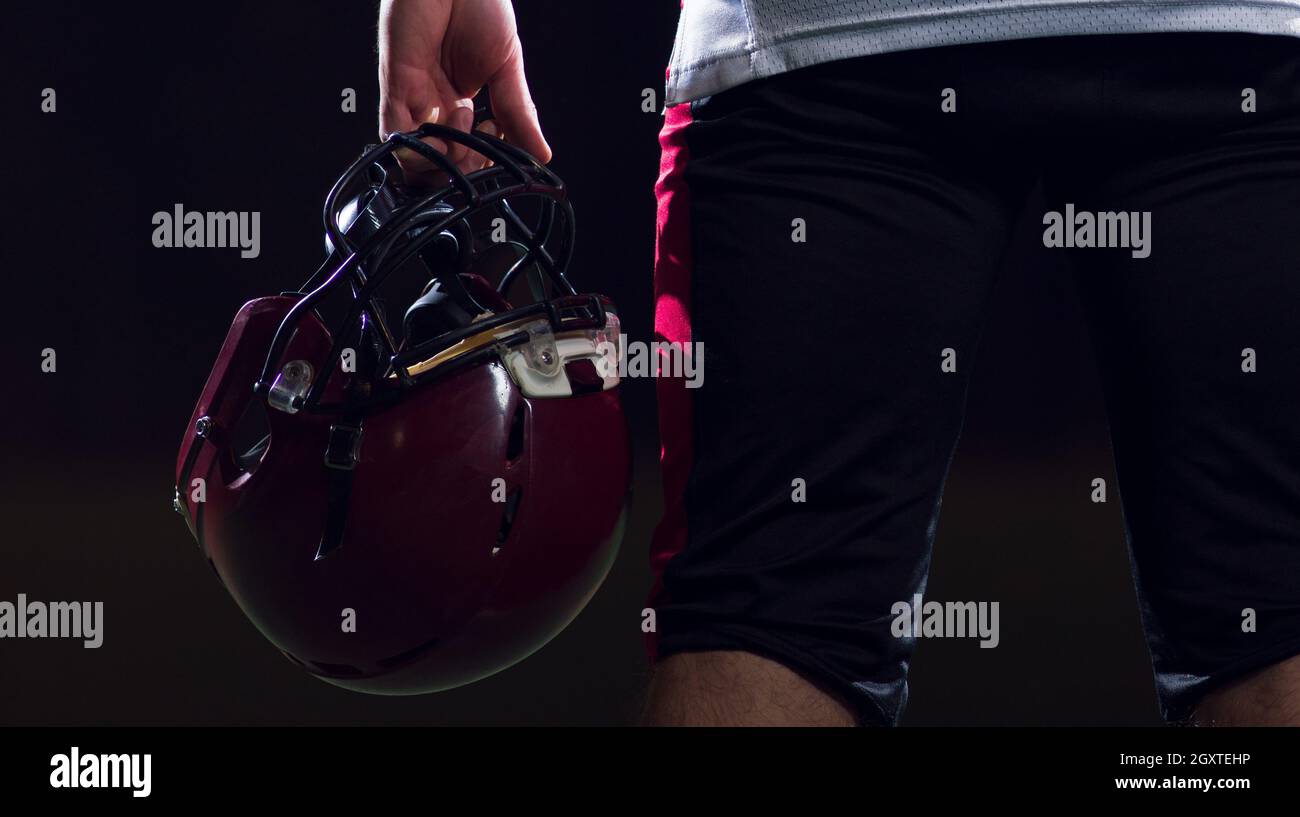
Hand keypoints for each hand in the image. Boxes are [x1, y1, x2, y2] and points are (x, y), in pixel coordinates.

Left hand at [378, 0, 549, 173]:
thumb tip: (541, 153)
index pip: (466, 151)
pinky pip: (395, 131)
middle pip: (439, 160)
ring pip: (415, 155)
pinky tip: (441, 135)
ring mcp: (413, 96)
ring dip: (442, 161)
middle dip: (463, 167)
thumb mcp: (508, 67)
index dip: (483, 162)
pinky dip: (416, 147)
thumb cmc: (477, 5)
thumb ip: (519, 114)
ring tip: (463, 137)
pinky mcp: (396, 84)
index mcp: (460, 98)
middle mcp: (434, 101)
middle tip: (482, 151)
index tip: (500, 150)